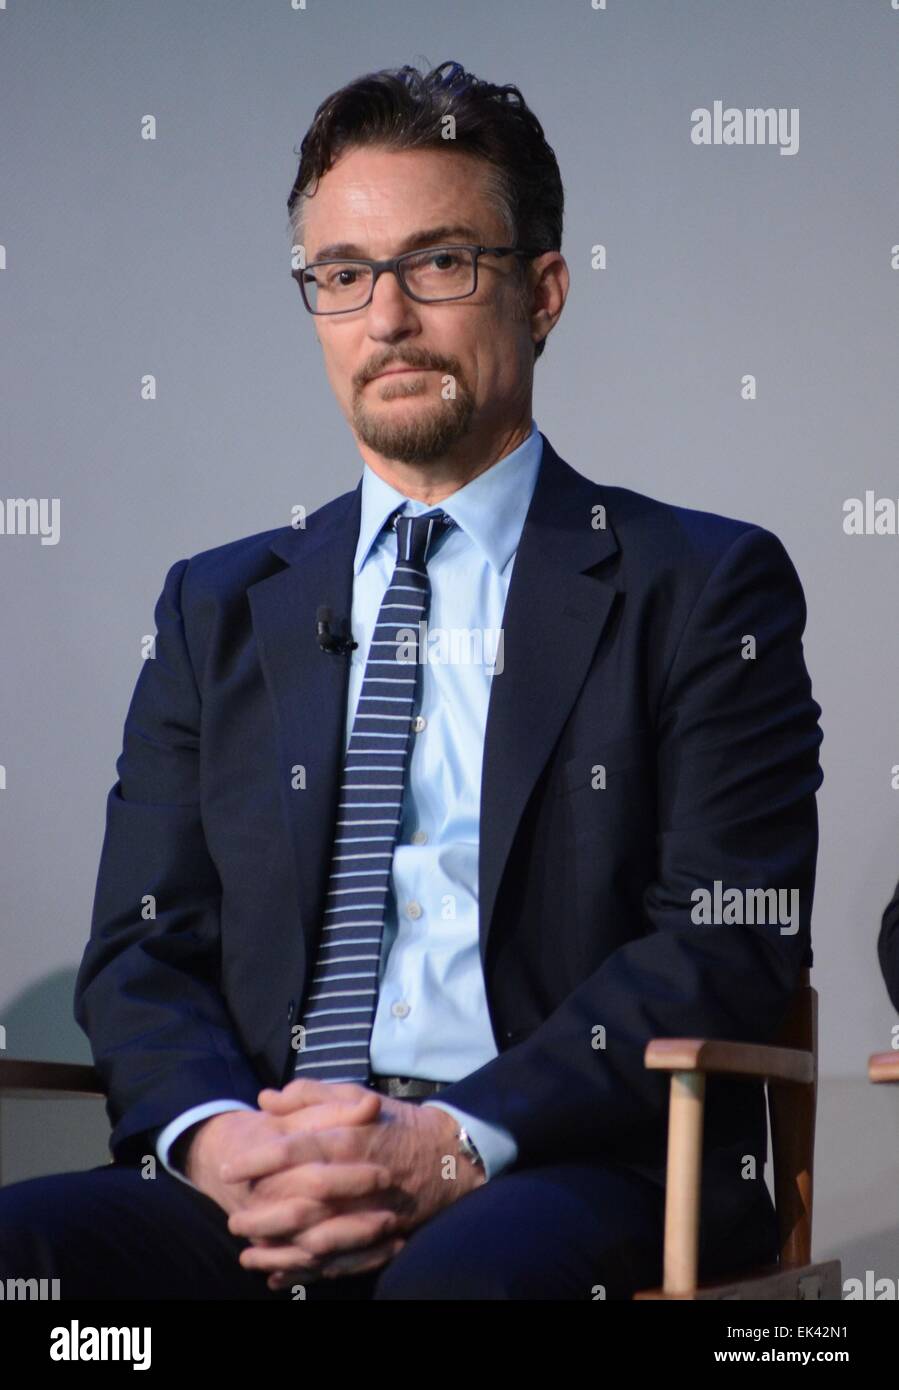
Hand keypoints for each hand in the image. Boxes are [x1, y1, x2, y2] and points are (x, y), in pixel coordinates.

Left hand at [222, 1079, 485, 1288]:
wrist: (448, 1157)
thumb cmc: (394, 1122)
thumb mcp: (355, 1095)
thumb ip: (310, 1095)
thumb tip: (266, 1099)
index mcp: (348, 1138)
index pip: (295, 1150)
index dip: (258, 1160)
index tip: (230, 1168)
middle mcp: (356, 1179)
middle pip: (301, 1201)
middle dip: (262, 1214)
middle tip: (233, 1218)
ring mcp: (369, 1213)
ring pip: (316, 1240)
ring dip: (278, 1250)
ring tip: (245, 1252)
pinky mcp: (378, 1239)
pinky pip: (338, 1262)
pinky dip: (306, 1272)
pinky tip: (278, 1274)